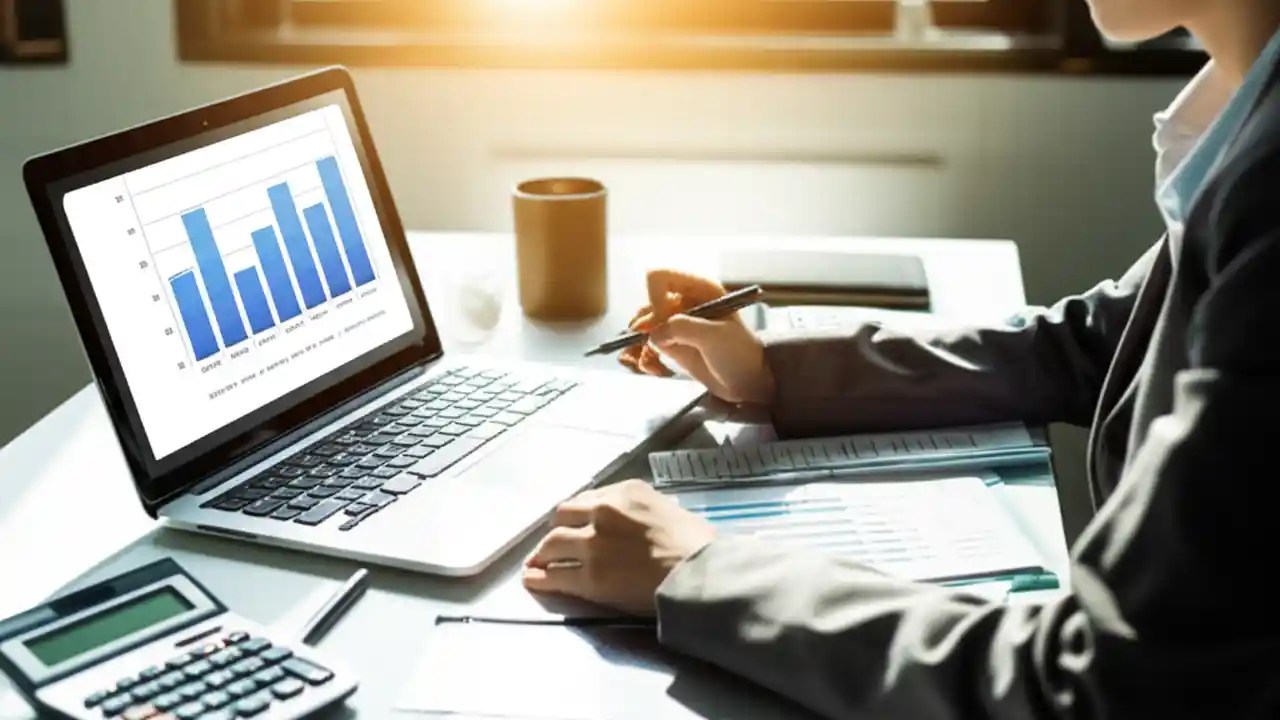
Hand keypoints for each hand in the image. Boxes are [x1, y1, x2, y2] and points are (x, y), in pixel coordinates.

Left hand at [522, 480, 715, 615]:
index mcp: (625, 491)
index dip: (574, 516)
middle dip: (555, 532)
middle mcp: (603, 511)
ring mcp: (593, 544)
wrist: (700, 574)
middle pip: (561, 518)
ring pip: (552, 545)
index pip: (586, 500)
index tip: (571, 525)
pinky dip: (540, 577)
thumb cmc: (697, 544)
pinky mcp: (590, 576)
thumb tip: (630, 523)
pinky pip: (555, 575)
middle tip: (549, 545)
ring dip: (541, 555)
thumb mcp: (667, 508)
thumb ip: (639, 511)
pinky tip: (533, 579)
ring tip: (535, 564)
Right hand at [619, 269, 775, 404]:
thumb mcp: (715, 336)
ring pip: (640, 327)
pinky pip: (643, 347)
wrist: (748, 382)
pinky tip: (656, 370)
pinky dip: (643, 359)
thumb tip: (653, 335)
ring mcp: (674, 325)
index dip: (654, 298)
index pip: (659, 277)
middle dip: (645, 328)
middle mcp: (682, 302)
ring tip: (653, 364)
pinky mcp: (670, 345)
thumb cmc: (739, 354)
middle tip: (659, 346)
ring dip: (639, 346)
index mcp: (698, 288)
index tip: (662, 322)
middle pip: (646, 305)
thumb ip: (682, 328)